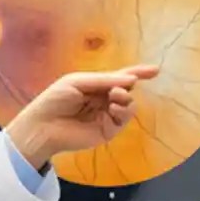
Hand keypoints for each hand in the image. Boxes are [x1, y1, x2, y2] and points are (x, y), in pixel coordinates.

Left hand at [4, 64, 158, 169]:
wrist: (44, 125)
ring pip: (129, 104)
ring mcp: (107, 115)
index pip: (120, 77)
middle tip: (118, 87)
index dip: (137, 73)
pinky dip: (123, 111)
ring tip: (114, 97)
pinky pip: (124, 119)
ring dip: (126, 97)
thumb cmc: (55, 99)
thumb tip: (131, 79)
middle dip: (129, 84)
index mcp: (96, 85)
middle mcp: (104, 99)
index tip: (155, 70)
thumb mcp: (78, 82)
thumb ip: (104, 80)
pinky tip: (113, 107)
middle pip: (127, 89)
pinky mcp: (108, 131)